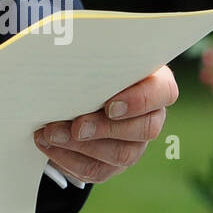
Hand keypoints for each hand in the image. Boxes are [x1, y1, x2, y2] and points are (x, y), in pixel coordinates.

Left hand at [34, 65, 178, 182]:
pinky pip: (98, 170)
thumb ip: (88, 53)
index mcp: (153, 82)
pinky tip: (48, 146)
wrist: (71, 88)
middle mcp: (150, 115)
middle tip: (76, 126)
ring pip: (122, 154)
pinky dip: (70, 159)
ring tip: (50, 134)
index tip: (110, 105)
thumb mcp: (90, 53)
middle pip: (144, 129)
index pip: (164, 92)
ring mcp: (135, 143)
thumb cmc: (86, 63)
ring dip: (82, 146)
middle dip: (105, 129)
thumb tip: (65, 42)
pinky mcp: (114, 163)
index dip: (140, 101)